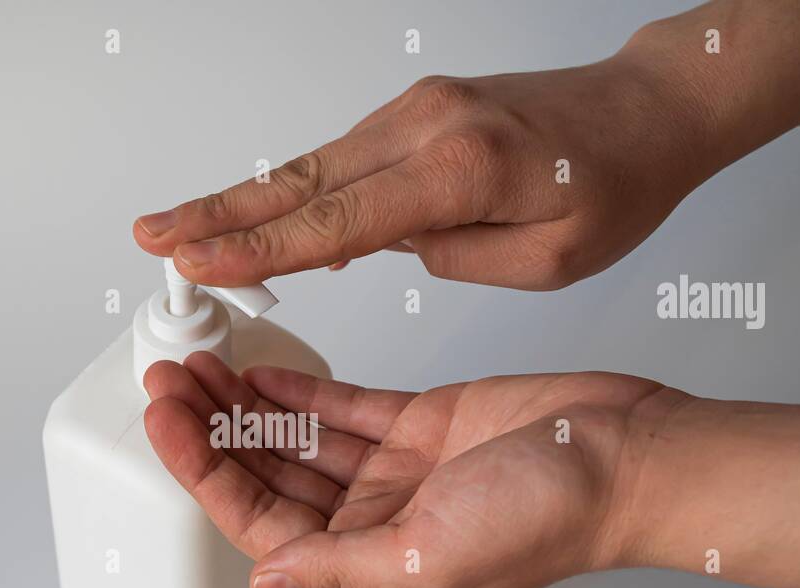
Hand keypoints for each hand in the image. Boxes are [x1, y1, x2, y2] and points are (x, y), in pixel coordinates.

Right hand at [134, 0, 799, 290]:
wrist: (648, 111)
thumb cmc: (614, 182)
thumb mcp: (550, 258)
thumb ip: (457, 257)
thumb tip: (388, 246)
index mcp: (458, 169)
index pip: (334, 220)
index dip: (258, 248)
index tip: (196, 264)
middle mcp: (424, 128)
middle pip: (298, 182)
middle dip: (217, 215)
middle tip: (152, 238)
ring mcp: (414, 114)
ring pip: (307, 167)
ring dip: (239, 201)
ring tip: (179, 229)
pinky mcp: (415, 116)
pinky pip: (336, 160)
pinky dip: (286, 190)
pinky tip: (251, 214)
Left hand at [143, 353, 669, 587]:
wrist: (628, 454)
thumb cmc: (554, 515)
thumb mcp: (433, 556)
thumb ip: (340, 569)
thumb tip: (265, 580)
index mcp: (369, 565)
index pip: (259, 523)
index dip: (203, 475)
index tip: (167, 422)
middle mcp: (374, 521)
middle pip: (266, 478)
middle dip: (209, 434)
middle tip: (165, 382)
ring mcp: (395, 472)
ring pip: (295, 439)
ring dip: (242, 407)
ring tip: (197, 367)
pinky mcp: (420, 426)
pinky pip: (341, 409)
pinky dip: (297, 390)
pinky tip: (257, 372)